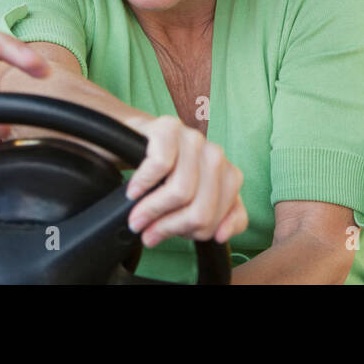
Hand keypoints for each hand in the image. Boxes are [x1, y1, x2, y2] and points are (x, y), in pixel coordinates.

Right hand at [123, 116, 247, 248]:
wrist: (134, 140)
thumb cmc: (163, 176)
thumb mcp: (191, 203)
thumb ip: (215, 221)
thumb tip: (220, 235)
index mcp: (229, 176)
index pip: (229, 217)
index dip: (195, 233)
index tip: (172, 235)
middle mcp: (216, 156)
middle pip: (202, 210)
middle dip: (169, 227)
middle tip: (146, 232)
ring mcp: (194, 139)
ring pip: (181, 190)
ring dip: (152, 210)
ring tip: (136, 218)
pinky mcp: (169, 128)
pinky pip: (160, 165)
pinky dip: (143, 184)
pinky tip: (133, 192)